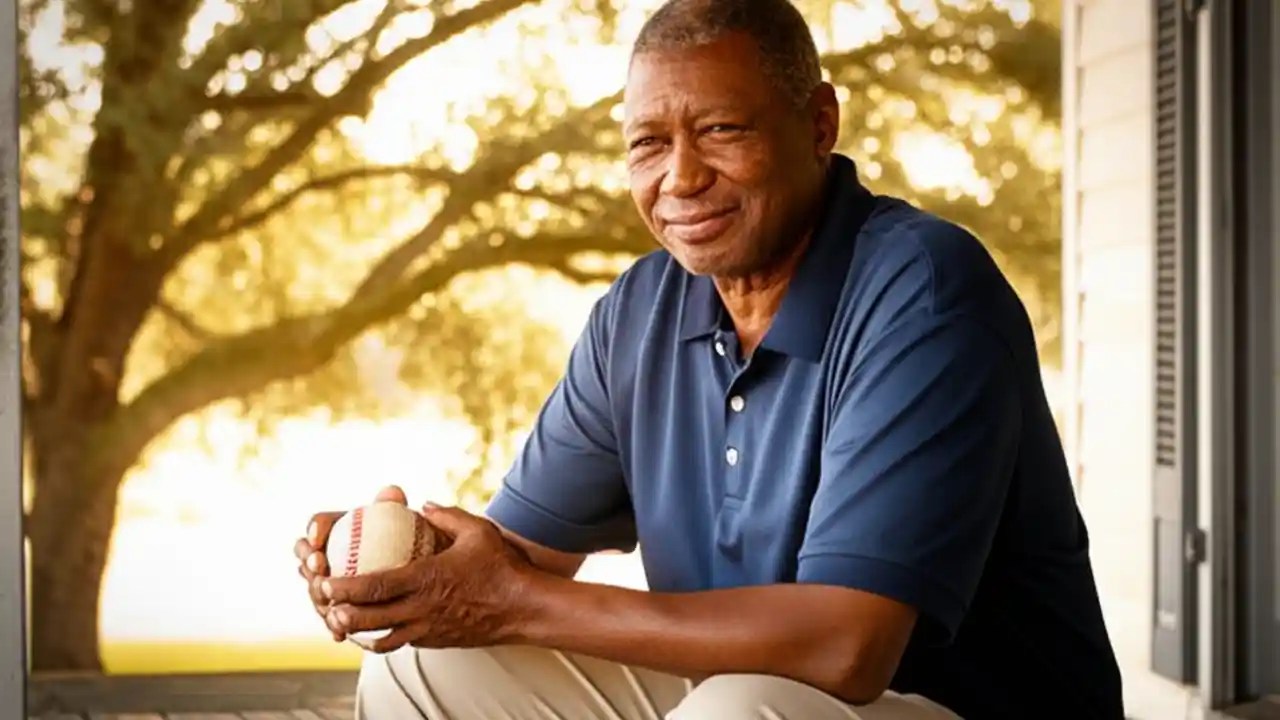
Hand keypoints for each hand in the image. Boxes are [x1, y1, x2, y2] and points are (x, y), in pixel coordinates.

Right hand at [294, 485, 407, 641]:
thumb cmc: (415, 542)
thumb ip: (396, 508)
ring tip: (328, 605)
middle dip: (309, 564)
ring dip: (318, 598)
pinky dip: (334, 626)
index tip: (318, 536)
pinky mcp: (343, 608)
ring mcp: (334, 583)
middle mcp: (332, 555)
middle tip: (320, 567)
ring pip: (317, 591)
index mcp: (344, 529)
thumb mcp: (409, 524)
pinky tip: (339, 634)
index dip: (315, 530)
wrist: (427, 571)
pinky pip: (332, 618)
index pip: (320, 525)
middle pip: (309, 559)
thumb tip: (391, 494)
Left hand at [321, 504, 533, 652]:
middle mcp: (423, 609)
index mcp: (427, 579)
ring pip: (382, 638)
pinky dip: (383, 638)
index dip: (345, 587)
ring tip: (341, 621)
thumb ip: (447, 515)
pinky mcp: (436, 641)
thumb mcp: (477, 531)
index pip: (376, 586)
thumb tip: (423, 503)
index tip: (325, 583)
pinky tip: (376, 628)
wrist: (524, 607)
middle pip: (369, 618)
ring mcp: (429, 629)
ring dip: (358, 631)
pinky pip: (402, 642)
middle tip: (322, 604)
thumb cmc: (501, 567)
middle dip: (341, 613)